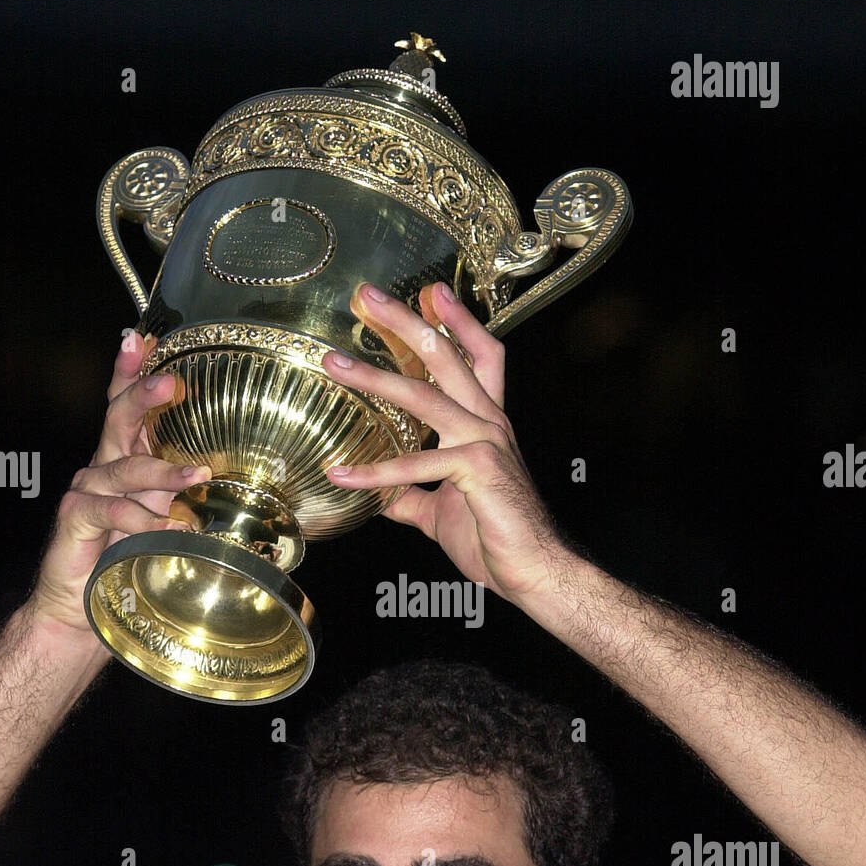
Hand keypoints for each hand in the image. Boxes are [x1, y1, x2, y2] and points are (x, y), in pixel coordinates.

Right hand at [28, 331, 210, 642]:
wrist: (83, 608)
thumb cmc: (132, 559)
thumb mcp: (169, 518)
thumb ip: (192, 496)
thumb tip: (253, 482)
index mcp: (127, 457)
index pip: (128, 405)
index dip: (133, 370)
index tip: (145, 338)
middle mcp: (105, 465)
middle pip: (120, 418)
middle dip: (145, 396)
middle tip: (172, 381)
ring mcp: (88, 490)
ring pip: (125, 469)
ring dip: (164, 472)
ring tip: (198, 478)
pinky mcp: (77, 518)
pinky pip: (111, 511)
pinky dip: (141, 519)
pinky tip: (168, 527)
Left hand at [321, 282, 565, 602]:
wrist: (533, 572)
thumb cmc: (496, 538)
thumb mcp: (440, 511)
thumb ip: (410, 495)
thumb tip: (377, 496)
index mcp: (486, 424)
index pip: (479, 356)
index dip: (457, 321)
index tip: (428, 293)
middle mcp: (489, 422)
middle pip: (448, 355)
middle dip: (407, 322)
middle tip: (367, 295)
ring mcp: (485, 442)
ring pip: (424, 396)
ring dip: (374, 377)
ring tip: (332, 363)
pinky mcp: (477, 470)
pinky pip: (417, 465)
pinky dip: (375, 471)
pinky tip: (340, 474)